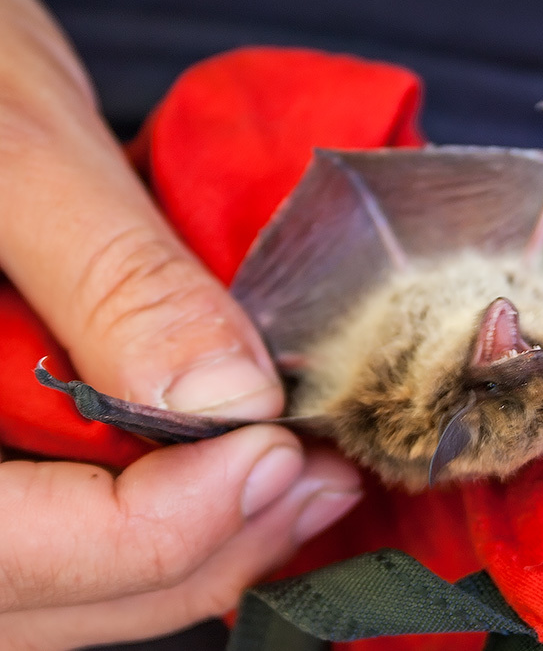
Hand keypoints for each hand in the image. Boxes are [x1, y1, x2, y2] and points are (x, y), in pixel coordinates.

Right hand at [0, 0, 360, 647]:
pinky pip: (68, 526)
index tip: (275, 453)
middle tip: (315, 482)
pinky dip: (162, 524)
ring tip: (301, 486)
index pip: (5, 552)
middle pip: (46, 590)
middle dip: (197, 553)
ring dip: (192, 552)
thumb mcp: (8, 147)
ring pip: (61, 584)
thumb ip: (114, 279)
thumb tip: (229, 403)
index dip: (155, 532)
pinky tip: (241, 472)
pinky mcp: (2, 438)